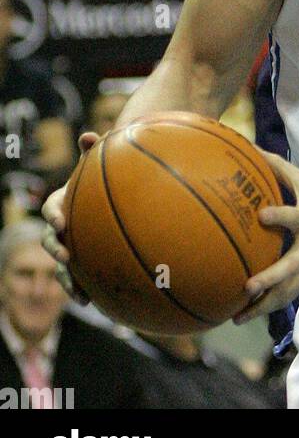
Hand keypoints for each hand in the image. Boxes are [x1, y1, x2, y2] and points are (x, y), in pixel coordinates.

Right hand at [41, 131, 99, 300]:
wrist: (109, 195)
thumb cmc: (101, 177)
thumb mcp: (97, 163)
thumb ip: (93, 150)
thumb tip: (89, 134)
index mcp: (61, 204)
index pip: (50, 209)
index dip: (52, 215)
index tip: (60, 221)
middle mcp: (61, 228)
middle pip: (50, 241)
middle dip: (55, 250)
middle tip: (65, 255)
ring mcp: (70, 246)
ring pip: (62, 267)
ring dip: (67, 280)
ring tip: (78, 293)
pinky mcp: (83, 263)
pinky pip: (80, 278)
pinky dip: (84, 289)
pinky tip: (97, 303)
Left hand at [234, 152, 298, 322]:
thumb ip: (280, 169)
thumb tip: (252, 150)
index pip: (295, 216)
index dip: (279, 216)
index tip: (261, 215)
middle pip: (291, 267)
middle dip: (270, 279)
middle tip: (247, 287)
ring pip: (288, 290)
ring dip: (264, 305)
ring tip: (237, 317)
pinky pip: (289, 295)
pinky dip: (270, 307)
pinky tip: (249, 314)